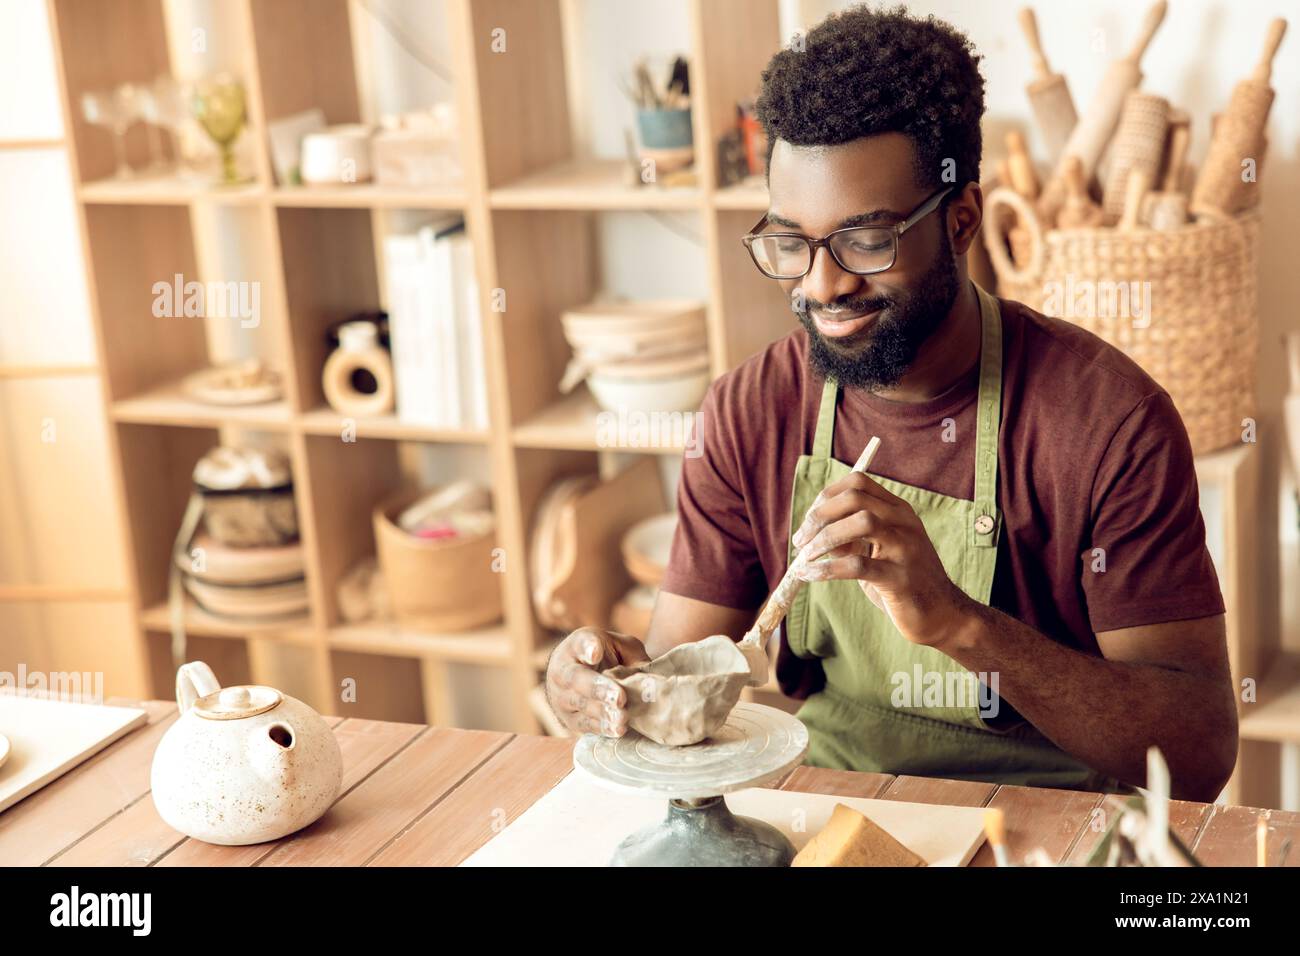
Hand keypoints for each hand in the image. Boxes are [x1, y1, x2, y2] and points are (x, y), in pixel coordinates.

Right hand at [545, 627, 649, 735]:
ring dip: (602, 712)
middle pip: (576, 678)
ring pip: (580, 704)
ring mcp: (561, 695)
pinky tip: (617, 729)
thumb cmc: (606, 658)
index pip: (580, 643)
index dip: (587, 647)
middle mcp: (563, 669)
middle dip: (598, 689)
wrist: (581, 677)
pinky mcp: (568, 718)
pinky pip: (583, 724)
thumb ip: (632, 657)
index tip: (596, 653)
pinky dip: (601, 728)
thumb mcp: (620, 647)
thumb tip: (648, 679)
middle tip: (620, 698)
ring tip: (622, 718)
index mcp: (577, 645)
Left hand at [789, 471, 971, 647]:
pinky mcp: (900, 578)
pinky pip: (857, 565)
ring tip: (806, 557)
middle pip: (855, 497)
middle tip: (801, 541)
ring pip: (861, 522)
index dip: (826, 498)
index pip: (858, 483)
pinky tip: (810, 575)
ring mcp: (906, 548)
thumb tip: (812, 532)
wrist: (942, 615)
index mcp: (898, 511)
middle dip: (820, 516)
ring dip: (825, 538)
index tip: (809, 522)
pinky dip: (826, 569)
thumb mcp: (875, 553)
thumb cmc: (902, 583)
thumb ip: (849, 539)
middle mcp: (904, 523)